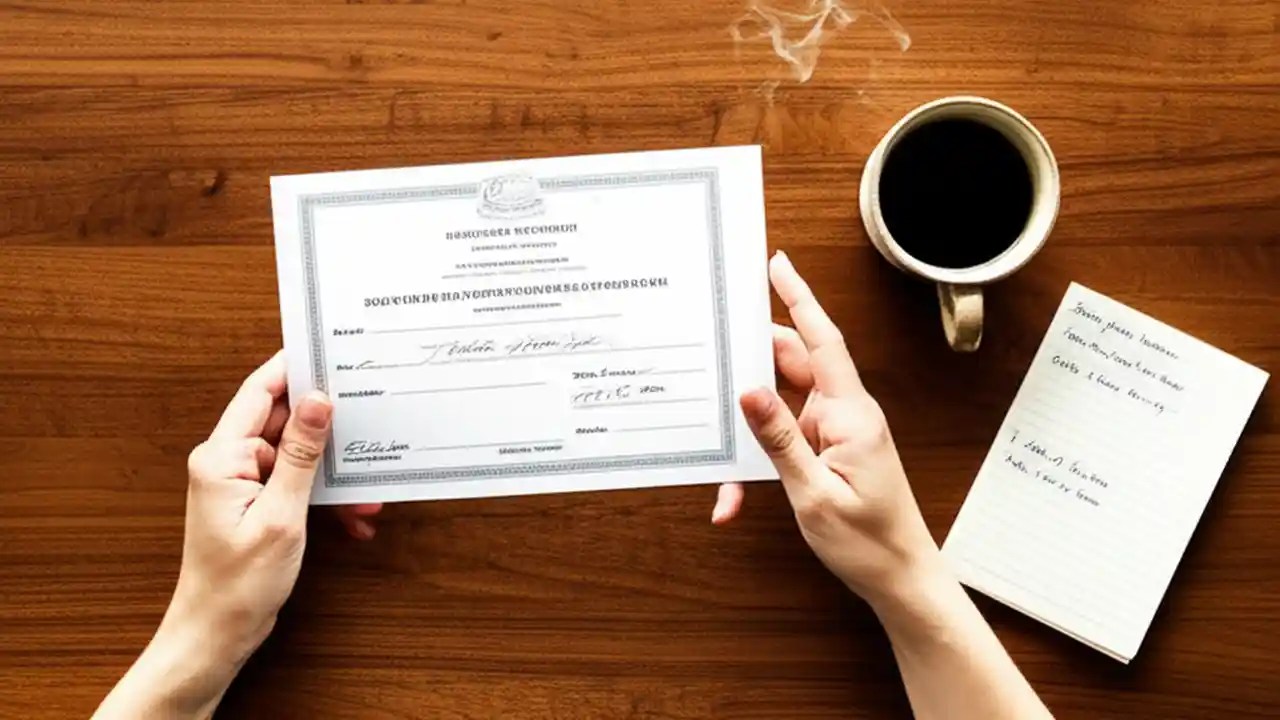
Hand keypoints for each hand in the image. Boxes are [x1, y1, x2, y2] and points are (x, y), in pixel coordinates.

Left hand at [97, 351, 341, 717]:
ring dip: (331, 475)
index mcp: (221, 457)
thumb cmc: (238, 584)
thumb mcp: (281, 516)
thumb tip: (318, 401)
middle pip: (283, 423)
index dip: (294, 368)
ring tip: (366, 494)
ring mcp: (240, 483)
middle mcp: (226, 463)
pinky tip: (352, 518)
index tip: (330, 351)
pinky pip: (294, 484)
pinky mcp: (254, 503)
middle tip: (368, 424)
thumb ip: (301, 454)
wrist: (216, 636)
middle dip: (328, 432)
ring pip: (296, 457)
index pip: (260, 392)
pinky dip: (323, 499)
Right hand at [713, 252, 939, 604]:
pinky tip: (733, 498)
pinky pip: (783, 439)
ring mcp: (834, 431)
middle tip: (709, 348)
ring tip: (715, 447)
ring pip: (778, 405)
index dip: (799, 298)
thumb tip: (748, 392)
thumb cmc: (869, 543)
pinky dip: (756, 463)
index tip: (777, 263)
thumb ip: (779, 440)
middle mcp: (843, 413)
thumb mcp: (814, 493)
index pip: (822, 340)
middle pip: (790, 364)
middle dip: (748, 360)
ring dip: (747, 428)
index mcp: (851, 413)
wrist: (902, 578)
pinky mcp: (826, 450)